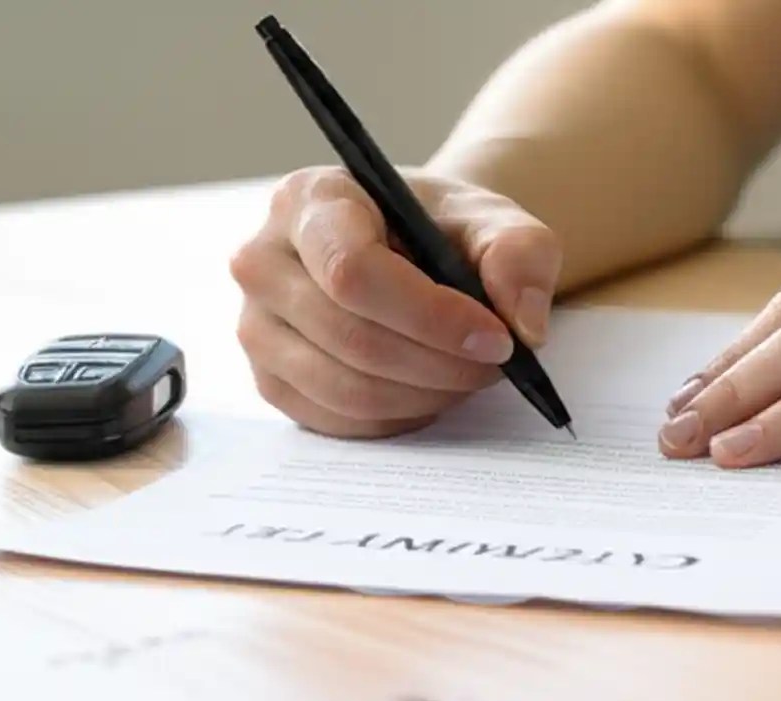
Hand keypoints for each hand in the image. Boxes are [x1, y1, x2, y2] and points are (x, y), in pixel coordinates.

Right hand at [231, 166, 560, 437]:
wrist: (414, 251)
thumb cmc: (444, 230)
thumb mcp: (495, 222)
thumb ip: (519, 256)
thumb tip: (523, 327)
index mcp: (309, 200)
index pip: (352, 269)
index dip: (430, 315)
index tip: (496, 338)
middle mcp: (263, 261)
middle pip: (350, 336)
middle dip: (438, 363)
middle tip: (496, 364)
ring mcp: (256, 326)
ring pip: (344, 388)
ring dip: (424, 395)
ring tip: (469, 375)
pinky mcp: (271, 379)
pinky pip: (337, 420)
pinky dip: (398, 416)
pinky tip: (432, 391)